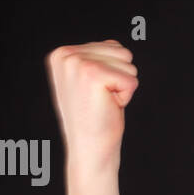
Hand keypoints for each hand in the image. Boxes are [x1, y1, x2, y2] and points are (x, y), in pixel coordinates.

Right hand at [45, 40, 138, 171]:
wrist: (89, 148)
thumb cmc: (94, 117)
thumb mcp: (88, 80)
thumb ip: (96, 58)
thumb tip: (115, 46)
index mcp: (61, 53)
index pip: (111, 46)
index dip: (112, 73)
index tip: (94, 93)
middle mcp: (66, 54)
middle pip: (122, 52)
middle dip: (119, 78)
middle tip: (100, 99)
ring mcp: (78, 63)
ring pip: (128, 64)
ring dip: (122, 87)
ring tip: (103, 102)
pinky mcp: (94, 75)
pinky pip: (131, 80)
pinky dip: (126, 96)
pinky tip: (108, 107)